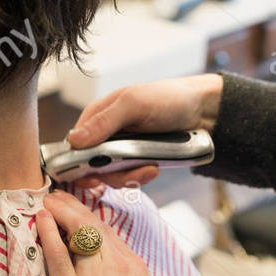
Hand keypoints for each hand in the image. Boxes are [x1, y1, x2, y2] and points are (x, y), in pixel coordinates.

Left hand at [36, 190, 176, 275]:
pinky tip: (42, 220)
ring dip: (60, 213)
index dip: (91, 222)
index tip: (81, 216)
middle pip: (93, 226)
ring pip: (76, 232)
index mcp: (136, 270)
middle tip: (60, 198)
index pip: (110, 236)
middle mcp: (116, 266)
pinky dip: (49, 232)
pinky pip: (57, 254)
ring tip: (48, 203)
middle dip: (74, 209)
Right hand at [66, 74, 223, 189]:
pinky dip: (140, 176)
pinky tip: (154, 168)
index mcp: (96, 116)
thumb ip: (104, 122)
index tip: (92, 177)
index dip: (78, 163)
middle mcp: (104, 134)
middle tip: (132, 171)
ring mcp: (120, 149)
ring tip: (151, 167)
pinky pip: (129, 176)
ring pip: (110, 175)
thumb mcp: (134, 104)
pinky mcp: (136, 160)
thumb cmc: (167, 98)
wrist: (202, 111)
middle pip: (91, 166)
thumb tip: (74, 141)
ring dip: (130, 176)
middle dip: (111, 174)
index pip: (73, 145)